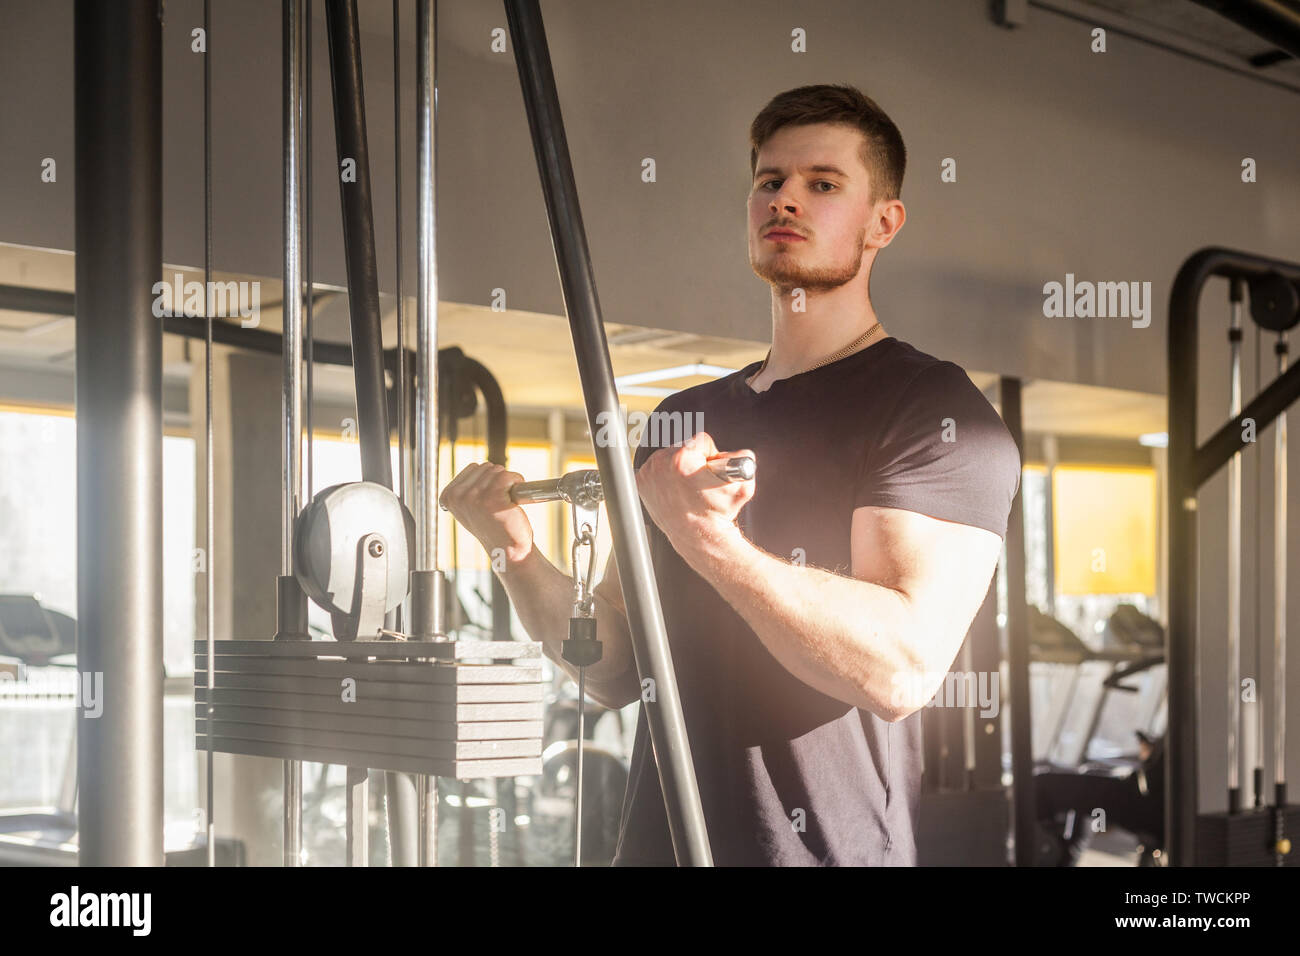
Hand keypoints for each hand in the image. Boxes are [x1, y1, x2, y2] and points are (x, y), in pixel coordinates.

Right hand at [438, 462, 533, 564]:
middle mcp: (458, 496)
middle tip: (499, 504)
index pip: (473, 467)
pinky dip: (517, 483)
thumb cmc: (493, 528)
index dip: (487, 481)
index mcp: (449, 496)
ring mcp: (475, 496)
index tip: (488, 502)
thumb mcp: (470, 508)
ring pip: (498, 471)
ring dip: (508, 483)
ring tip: (505, 505)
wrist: (508, 551)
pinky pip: (509, 476)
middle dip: (498, 481)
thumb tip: (476, 468)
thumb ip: (467, 489)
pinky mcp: (493, 497)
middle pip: (486, 467)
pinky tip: (514, 501)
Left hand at [635, 431, 754, 553]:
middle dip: (694, 460)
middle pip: (683, 446)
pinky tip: (674, 489)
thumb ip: (744, 458)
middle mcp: (661, 463)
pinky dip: (664, 476)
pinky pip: (656, 469)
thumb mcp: (742, 484)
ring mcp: (648, 473)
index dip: (712, 456)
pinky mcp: (641, 482)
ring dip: (679, 466)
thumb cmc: (718, 513)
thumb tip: (739, 453)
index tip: (711, 471)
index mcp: (682, 459)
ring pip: (669, 456)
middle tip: (699, 481)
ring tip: (687, 486)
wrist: (698, 536)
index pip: (702, 441)